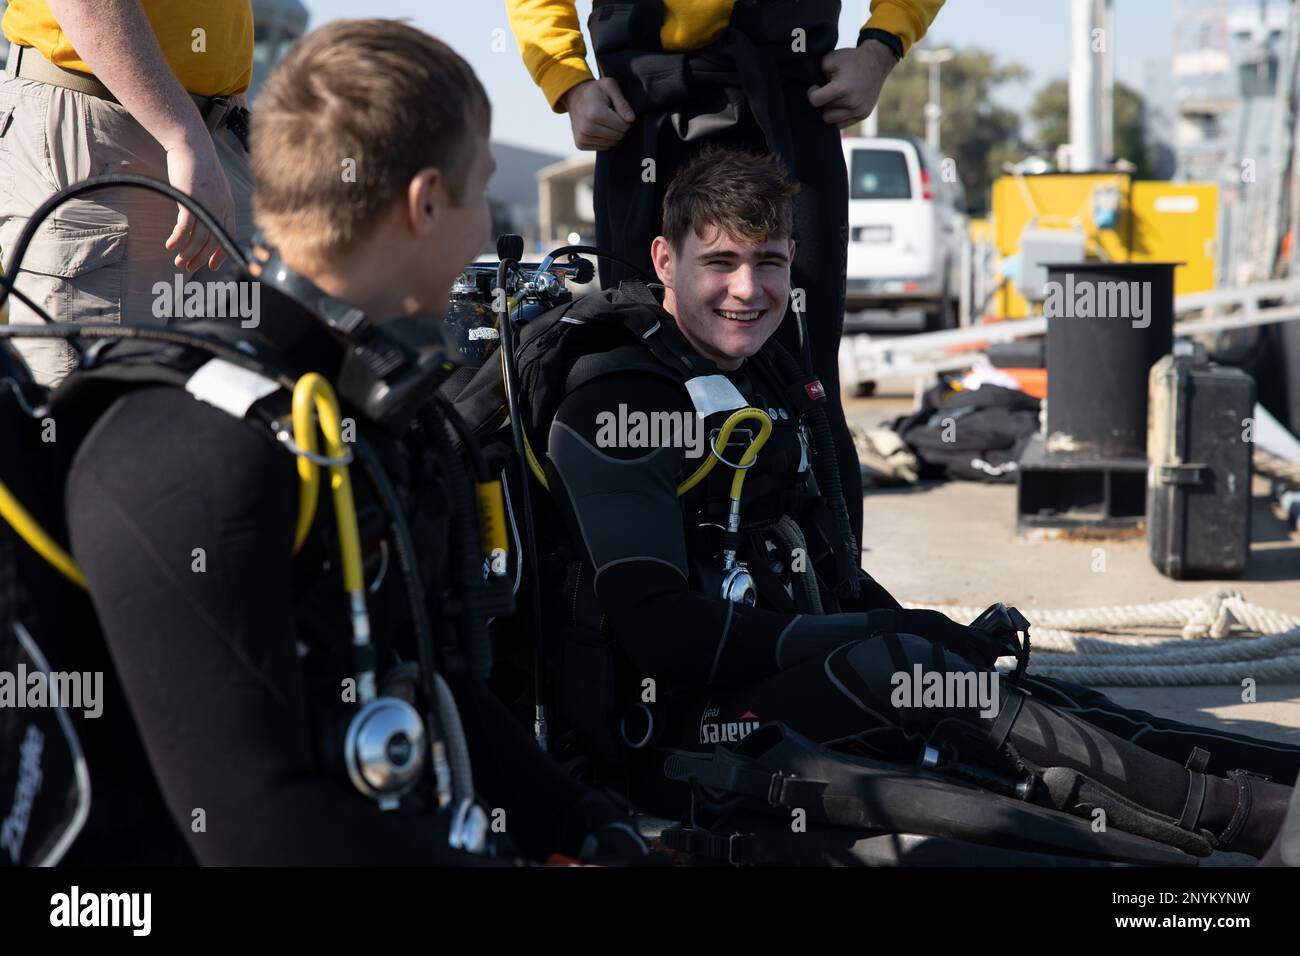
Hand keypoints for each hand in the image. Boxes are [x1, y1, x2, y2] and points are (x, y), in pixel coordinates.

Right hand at [163, 132, 234, 272]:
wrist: (191, 144)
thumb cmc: (198, 165)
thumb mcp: (211, 187)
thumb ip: (211, 204)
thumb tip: (202, 219)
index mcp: (228, 206)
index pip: (227, 235)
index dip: (220, 253)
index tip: (212, 266)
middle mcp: (221, 207)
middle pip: (213, 241)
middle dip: (201, 258)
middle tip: (187, 267)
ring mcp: (207, 204)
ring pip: (200, 238)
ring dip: (188, 253)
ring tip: (178, 261)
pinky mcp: (191, 199)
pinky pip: (186, 227)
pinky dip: (178, 239)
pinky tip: (170, 245)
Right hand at [560, 77, 635, 150]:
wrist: (574, 96)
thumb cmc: (596, 91)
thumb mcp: (610, 86)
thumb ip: (623, 102)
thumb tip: (631, 120)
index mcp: (595, 113)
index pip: (623, 126)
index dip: (626, 119)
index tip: (619, 111)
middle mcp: (587, 128)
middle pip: (617, 136)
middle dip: (619, 127)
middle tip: (611, 115)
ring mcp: (582, 137)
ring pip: (611, 144)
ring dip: (612, 134)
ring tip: (604, 121)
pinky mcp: (580, 144)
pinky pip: (602, 148)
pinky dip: (604, 139)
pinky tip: (599, 128)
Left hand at [807, 40, 897, 128]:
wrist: (876, 62)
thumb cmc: (851, 59)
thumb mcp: (830, 59)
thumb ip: (817, 73)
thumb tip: (809, 87)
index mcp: (842, 88)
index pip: (815, 101)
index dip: (812, 93)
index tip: (816, 87)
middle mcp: (851, 102)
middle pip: (824, 114)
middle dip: (823, 104)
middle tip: (828, 93)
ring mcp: (859, 110)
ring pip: (833, 121)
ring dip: (831, 111)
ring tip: (835, 98)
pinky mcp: (863, 114)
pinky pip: (843, 124)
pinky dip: (840, 116)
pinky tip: (842, 103)